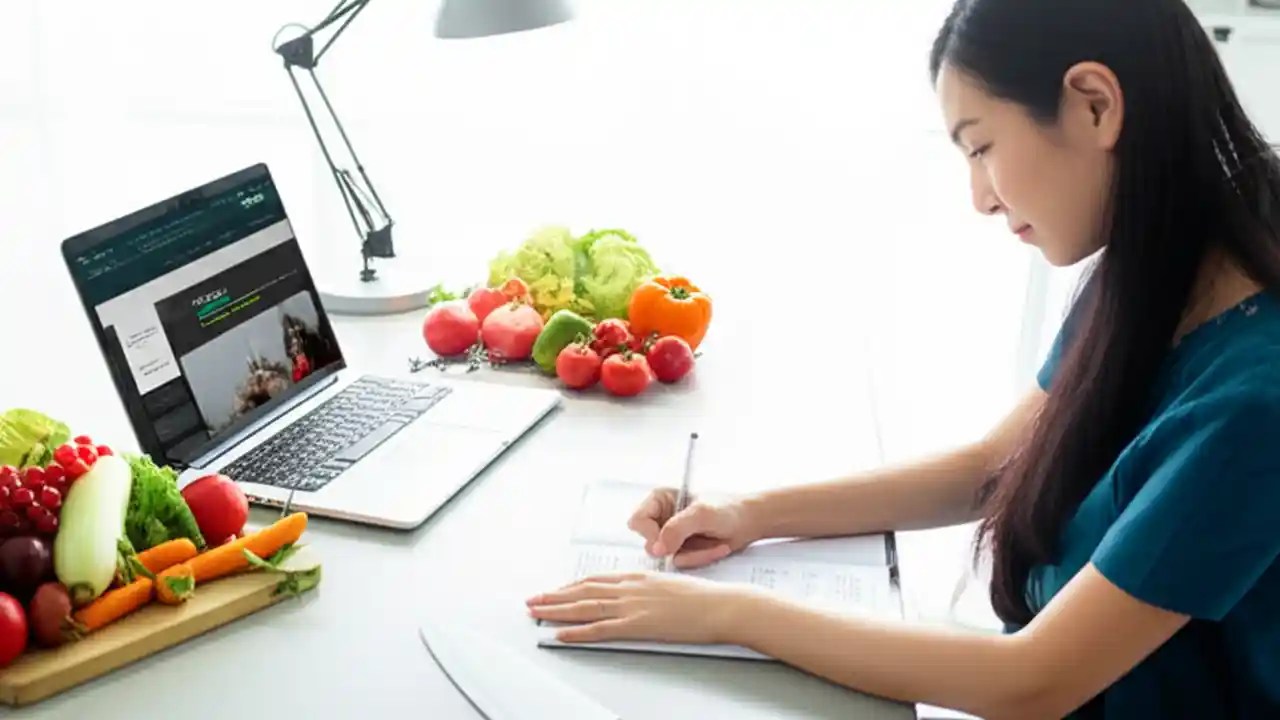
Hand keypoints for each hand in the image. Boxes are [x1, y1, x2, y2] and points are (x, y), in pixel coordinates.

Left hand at [526, 572, 760, 644]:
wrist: (719, 605)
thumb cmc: (702, 598)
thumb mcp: (669, 586)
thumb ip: (648, 590)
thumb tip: (637, 597)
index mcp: (637, 577)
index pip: (595, 580)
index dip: (571, 585)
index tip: (555, 590)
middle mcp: (629, 587)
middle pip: (582, 591)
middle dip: (554, 596)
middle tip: (533, 600)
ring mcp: (632, 605)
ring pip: (584, 607)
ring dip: (556, 611)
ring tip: (537, 614)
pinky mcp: (637, 624)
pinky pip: (599, 629)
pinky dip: (577, 632)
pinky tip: (561, 634)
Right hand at [628, 488, 758, 568]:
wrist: (750, 522)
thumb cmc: (728, 509)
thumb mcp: (701, 514)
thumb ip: (676, 529)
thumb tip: (657, 549)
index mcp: (660, 500)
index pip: (637, 521)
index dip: (648, 534)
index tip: (665, 543)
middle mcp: (662, 518)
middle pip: (649, 542)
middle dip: (675, 548)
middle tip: (693, 544)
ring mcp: (672, 536)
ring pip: (667, 557)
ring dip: (692, 554)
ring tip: (714, 544)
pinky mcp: (683, 551)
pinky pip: (681, 563)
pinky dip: (699, 559)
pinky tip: (715, 548)